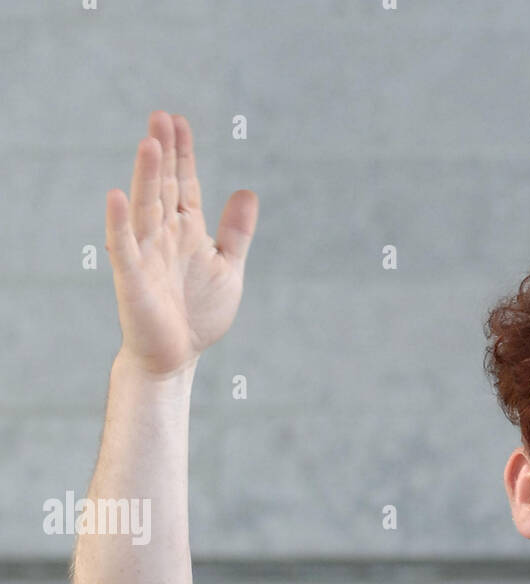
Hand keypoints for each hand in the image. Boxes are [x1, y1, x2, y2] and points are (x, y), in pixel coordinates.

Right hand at [105, 111, 257, 376]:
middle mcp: (164, 235)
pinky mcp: (132, 278)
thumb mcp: (228, 269)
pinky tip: (117, 197)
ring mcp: (146, 254)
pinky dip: (119, 223)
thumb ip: (236, 233)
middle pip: (164, 187)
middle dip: (164, 154)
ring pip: (145, 208)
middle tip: (161, 117)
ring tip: (149, 143)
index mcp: (187, 231)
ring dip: (146, 176)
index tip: (179, 122)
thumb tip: (248, 191)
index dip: (183, 154)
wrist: (177, 356)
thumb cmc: (199, 313)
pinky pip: (124, 247)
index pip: (184, 184)